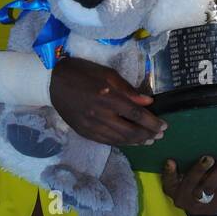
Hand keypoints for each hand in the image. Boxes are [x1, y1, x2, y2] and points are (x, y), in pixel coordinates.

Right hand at [50, 57, 165, 146]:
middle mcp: (100, 115)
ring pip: (119, 140)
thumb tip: (148, 102)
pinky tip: (130, 141)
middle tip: (160, 135)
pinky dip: (122, 143)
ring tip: (149, 140)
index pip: (136, 115)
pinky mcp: (84, 132)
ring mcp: (91, 127)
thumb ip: (128, 90)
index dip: (152, 122)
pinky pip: (107, 141)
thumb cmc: (82, 72)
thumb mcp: (108, 74)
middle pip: (130, 131)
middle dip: (148, 135)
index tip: (164, 125)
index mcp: (108, 97)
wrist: (52, 81)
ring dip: (137, 142)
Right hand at [161, 156, 216, 214]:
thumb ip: (187, 162)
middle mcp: (184, 199)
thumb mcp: (188, 171)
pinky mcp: (215, 206)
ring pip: (209, 188)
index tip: (171, 161)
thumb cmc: (199, 175)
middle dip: (199, 170)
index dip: (168, 173)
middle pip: (190, 184)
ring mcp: (200, 205)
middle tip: (208, 158)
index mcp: (173, 189)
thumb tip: (191, 141)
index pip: (168, 182)